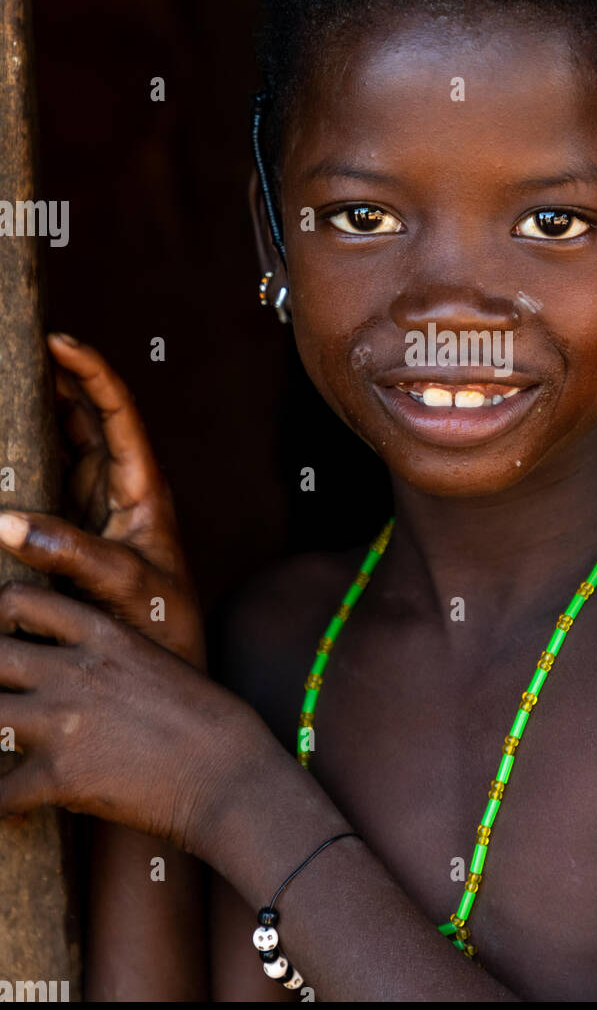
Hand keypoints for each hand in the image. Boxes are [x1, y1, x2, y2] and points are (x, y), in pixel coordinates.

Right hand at [0, 333, 205, 668]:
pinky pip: (44, 484)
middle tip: (15, 348)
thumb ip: (70, 553)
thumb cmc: (161, 626)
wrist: (166, 670)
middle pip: (86, 417)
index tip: (58, 339)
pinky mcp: (70, 534)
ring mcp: (94, 509)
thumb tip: (4, 521)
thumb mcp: (122, 585)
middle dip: (56, 378)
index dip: (91, 370)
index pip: (118, 411)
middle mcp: (120, 489)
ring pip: (64, 446)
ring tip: (4, 384)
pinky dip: (20, 463)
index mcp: (144, 486)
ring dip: (36, 415)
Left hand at [0, 579, 268, 851]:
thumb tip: (78, 665)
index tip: (1, 638)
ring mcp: (63, 722)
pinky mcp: (60, 777)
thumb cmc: (209, 722)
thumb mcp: (157, 662)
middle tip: (2, 697)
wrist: (231, 776)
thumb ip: (109, 656)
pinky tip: (8, 807)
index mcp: (102, 634)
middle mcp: (74, 670)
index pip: (19, 600)